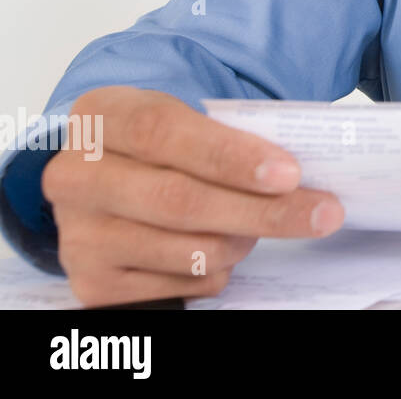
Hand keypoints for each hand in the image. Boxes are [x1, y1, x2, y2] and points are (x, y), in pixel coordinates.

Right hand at [41, 86, 345, 306]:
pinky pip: (183, 284)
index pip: (163, 132)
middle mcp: (77, 177)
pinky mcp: (94, 283)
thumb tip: (301, 172)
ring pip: (188, 249)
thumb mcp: (184, 117)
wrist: (107, 178)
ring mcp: (79, 235)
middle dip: (263, 210)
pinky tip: (222, 245)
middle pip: (180, 200)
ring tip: (262, 222)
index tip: (290, 173)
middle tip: (322, 212)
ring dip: (245, 239)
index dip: (231, 155)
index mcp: (100, 117)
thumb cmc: (162, 144)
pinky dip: (220, 269)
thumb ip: (230, 134)